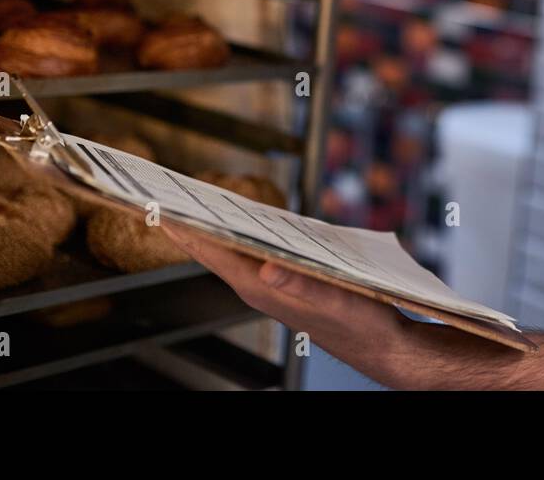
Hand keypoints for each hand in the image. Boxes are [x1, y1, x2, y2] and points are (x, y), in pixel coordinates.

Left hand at [162, 222, 417, 387]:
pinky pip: (253, 253)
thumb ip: (301, 284)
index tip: (160, 210)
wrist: (383, 346)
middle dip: (191, 225)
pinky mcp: (287, 282)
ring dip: (213, 229)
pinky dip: (241, 234)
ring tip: (194, 203)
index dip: (186, 232)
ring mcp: (273, 286)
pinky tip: (242, 221)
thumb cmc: (362, 326)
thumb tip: (267, 266)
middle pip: (216, 251)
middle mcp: (262, 287)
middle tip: (166, 196)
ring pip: (233, 251)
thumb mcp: (336, 301)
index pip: (214, 255)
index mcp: (264, 290)